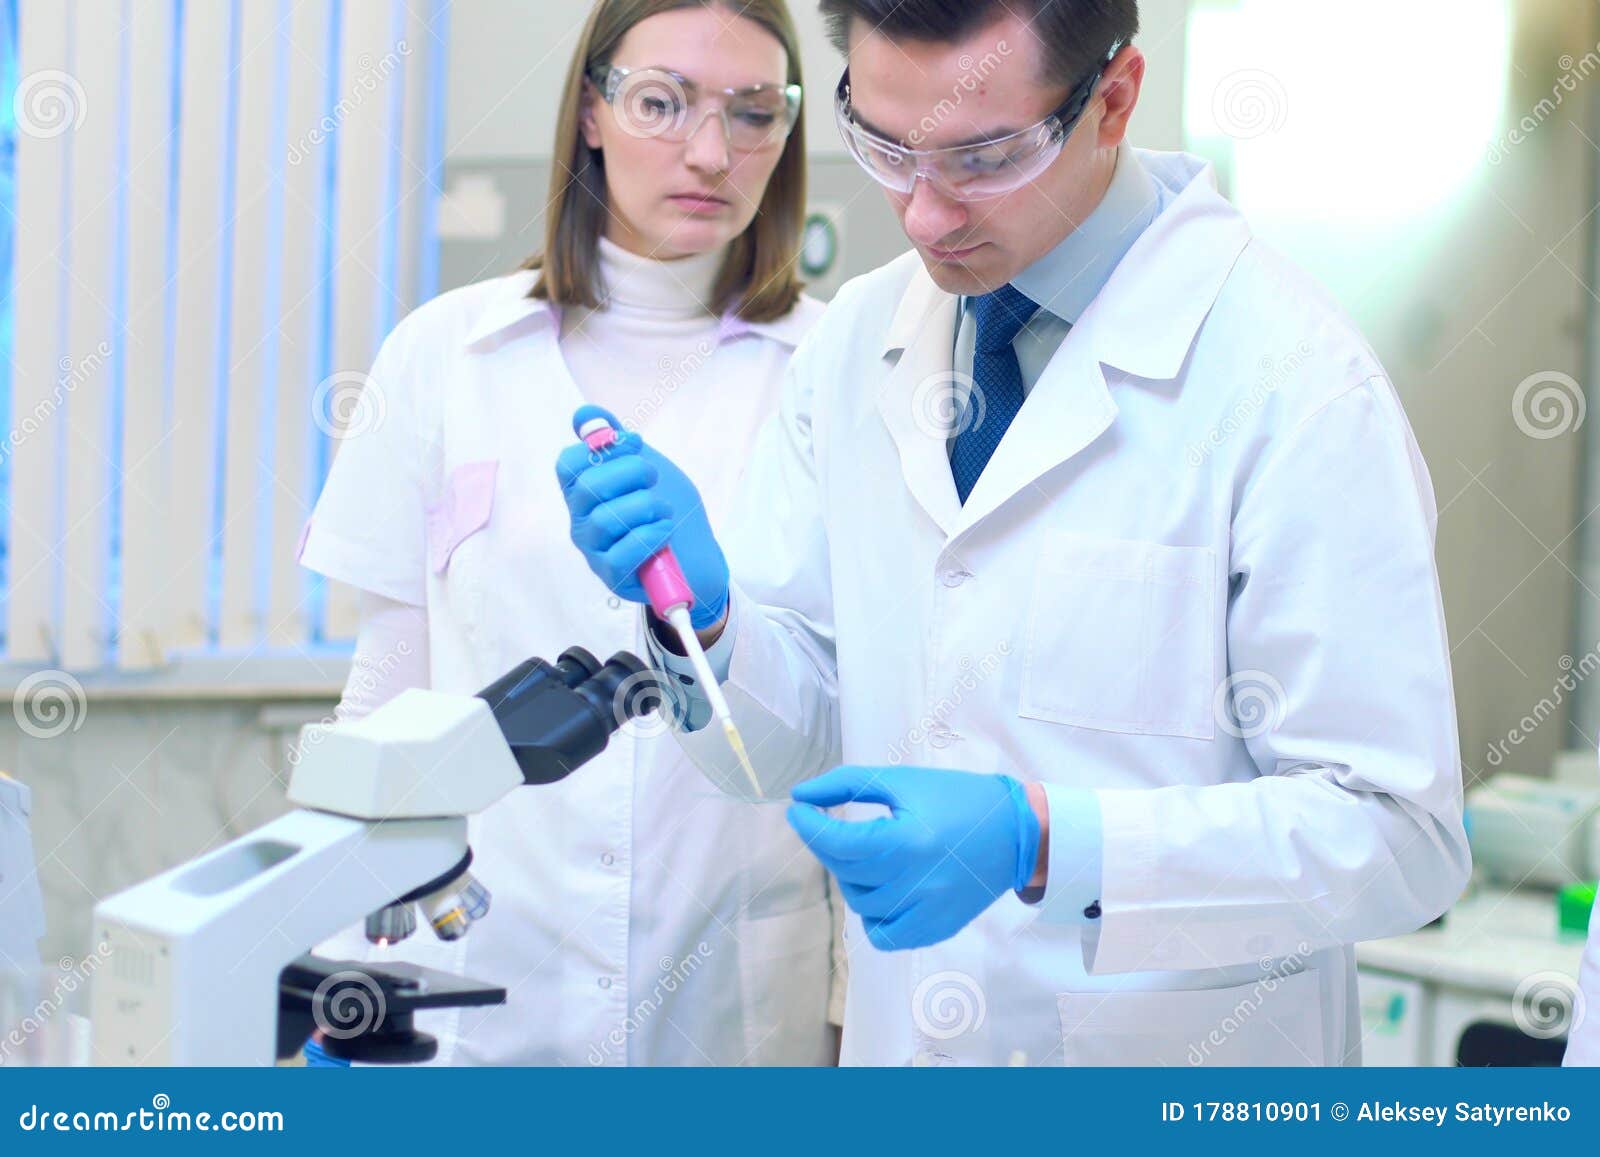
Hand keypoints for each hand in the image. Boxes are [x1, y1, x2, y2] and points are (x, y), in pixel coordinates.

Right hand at [556, 406, 729, 628]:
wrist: (699, 556)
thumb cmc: (668, 511)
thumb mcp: (646, 467)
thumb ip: (616, 441)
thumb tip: (584, 414)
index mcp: (583, 493)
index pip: (568, 464)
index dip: (604, 448)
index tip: (637, 445)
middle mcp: (581, 522)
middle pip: (589, 486)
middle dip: (633, 474)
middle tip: (655, 480)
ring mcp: (594, 551)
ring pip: (607, 519)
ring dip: (648, 507)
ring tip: (665, 512)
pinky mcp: (613, 578)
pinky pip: (622, 553)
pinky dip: (650, 537)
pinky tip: (665, 532)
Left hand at [786, 765, 1041, 950]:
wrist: (1014, 832)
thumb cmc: (957, 798)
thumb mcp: (902, 780)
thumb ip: (847, 784)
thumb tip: (800, 795)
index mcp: (908, 841)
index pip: (838, 844)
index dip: (809, 826)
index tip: (796, 809)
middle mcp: (916, 883)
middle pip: (846, 872)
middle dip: (830, 846)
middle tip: (836, 825)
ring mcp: (926, 912)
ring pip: (860, 904)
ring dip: (852, 878)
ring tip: (870, 854)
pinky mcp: (935, 930)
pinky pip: (884, 935)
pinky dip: (873, 915)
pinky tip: (881, 889)